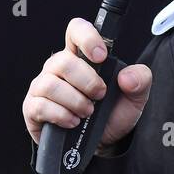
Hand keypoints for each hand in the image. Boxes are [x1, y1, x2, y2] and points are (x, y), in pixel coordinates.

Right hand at [22, 17, 152, 151]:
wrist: (102, 144)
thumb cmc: (112, 114)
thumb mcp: (134, 98)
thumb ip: (140, 81)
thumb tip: (127, 76)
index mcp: (82, 57)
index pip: (76, 30)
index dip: (86, 37)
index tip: (101, 56)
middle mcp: (58, 67)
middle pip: (63, 61)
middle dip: (87, 81)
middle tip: (100, 96)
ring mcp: (42, 86)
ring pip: (51, 84)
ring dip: (75, 101)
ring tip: (88, 112)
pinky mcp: (33, 108)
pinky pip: (40, 106)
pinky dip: (61, 115)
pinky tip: (73, 121)